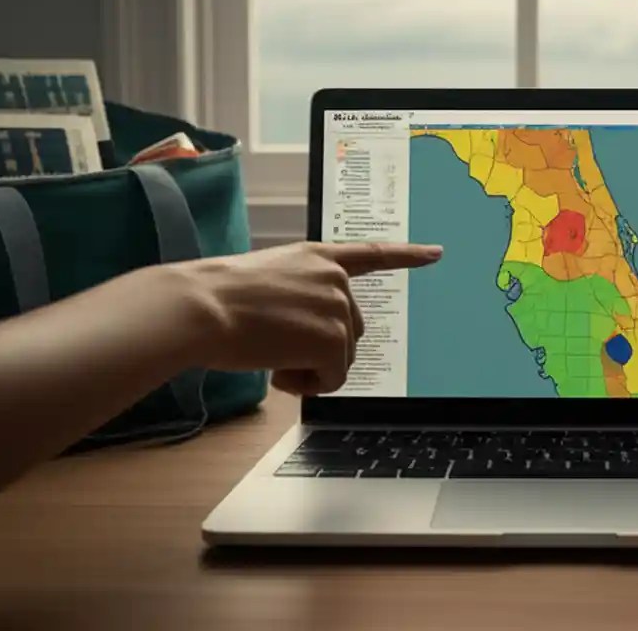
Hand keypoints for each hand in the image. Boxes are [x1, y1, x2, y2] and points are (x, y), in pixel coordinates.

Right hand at [177, 241, 441, 394]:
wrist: (200, 308)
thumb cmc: (217, 300)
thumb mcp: (266, 282)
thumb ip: (299, 297)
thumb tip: (311, 340)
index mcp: (317, 257)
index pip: (371, 254)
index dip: (406, 255)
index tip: (437, 253)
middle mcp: (335, 278)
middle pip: (350, 331)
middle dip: (318, 349)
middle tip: (275, 349)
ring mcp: (337, 307)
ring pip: (340, 358)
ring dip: (309, 368)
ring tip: (270, 356)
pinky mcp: (333, 338)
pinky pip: (332, 379)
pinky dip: (307, 384)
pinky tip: (277, 370)